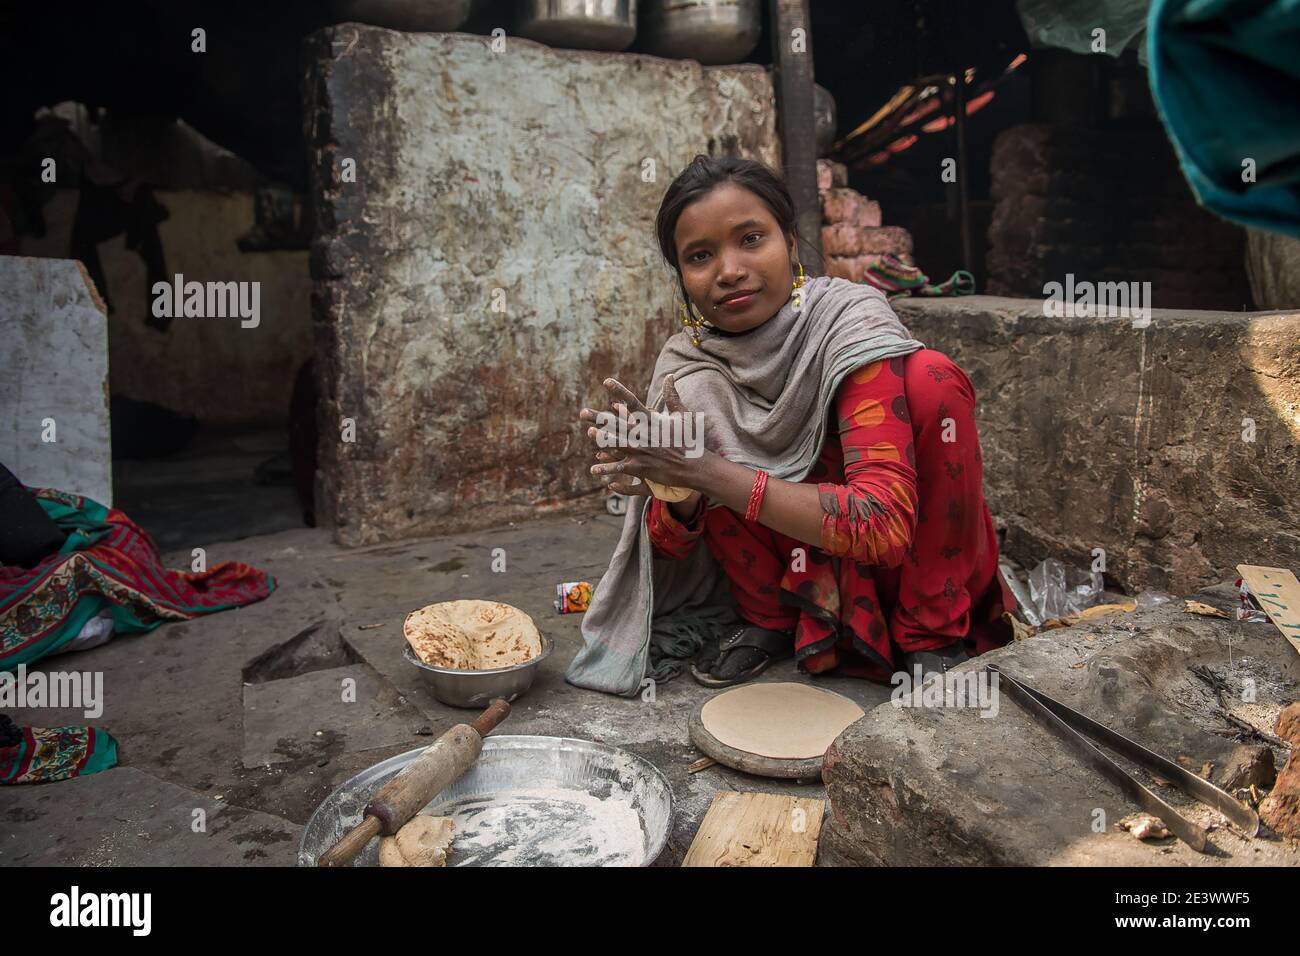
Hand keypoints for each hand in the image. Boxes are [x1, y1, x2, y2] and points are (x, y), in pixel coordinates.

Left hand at [578, 375, 708, 494]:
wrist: (695, 466)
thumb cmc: (690, 440)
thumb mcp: (683, 415)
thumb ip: (672, 396)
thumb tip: (670, 376)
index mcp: (652, 420)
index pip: (632, 401)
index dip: (619, 390)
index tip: (606, 381)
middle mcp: (643, 434)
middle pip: (616, 423)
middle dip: (598, 417)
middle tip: (582, 412)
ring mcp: (641, 451)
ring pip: (615, 443)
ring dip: (600, 439)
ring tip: (589, 433)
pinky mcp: (641, 468)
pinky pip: (619, 467)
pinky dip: (606, 468)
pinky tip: (594, 469)